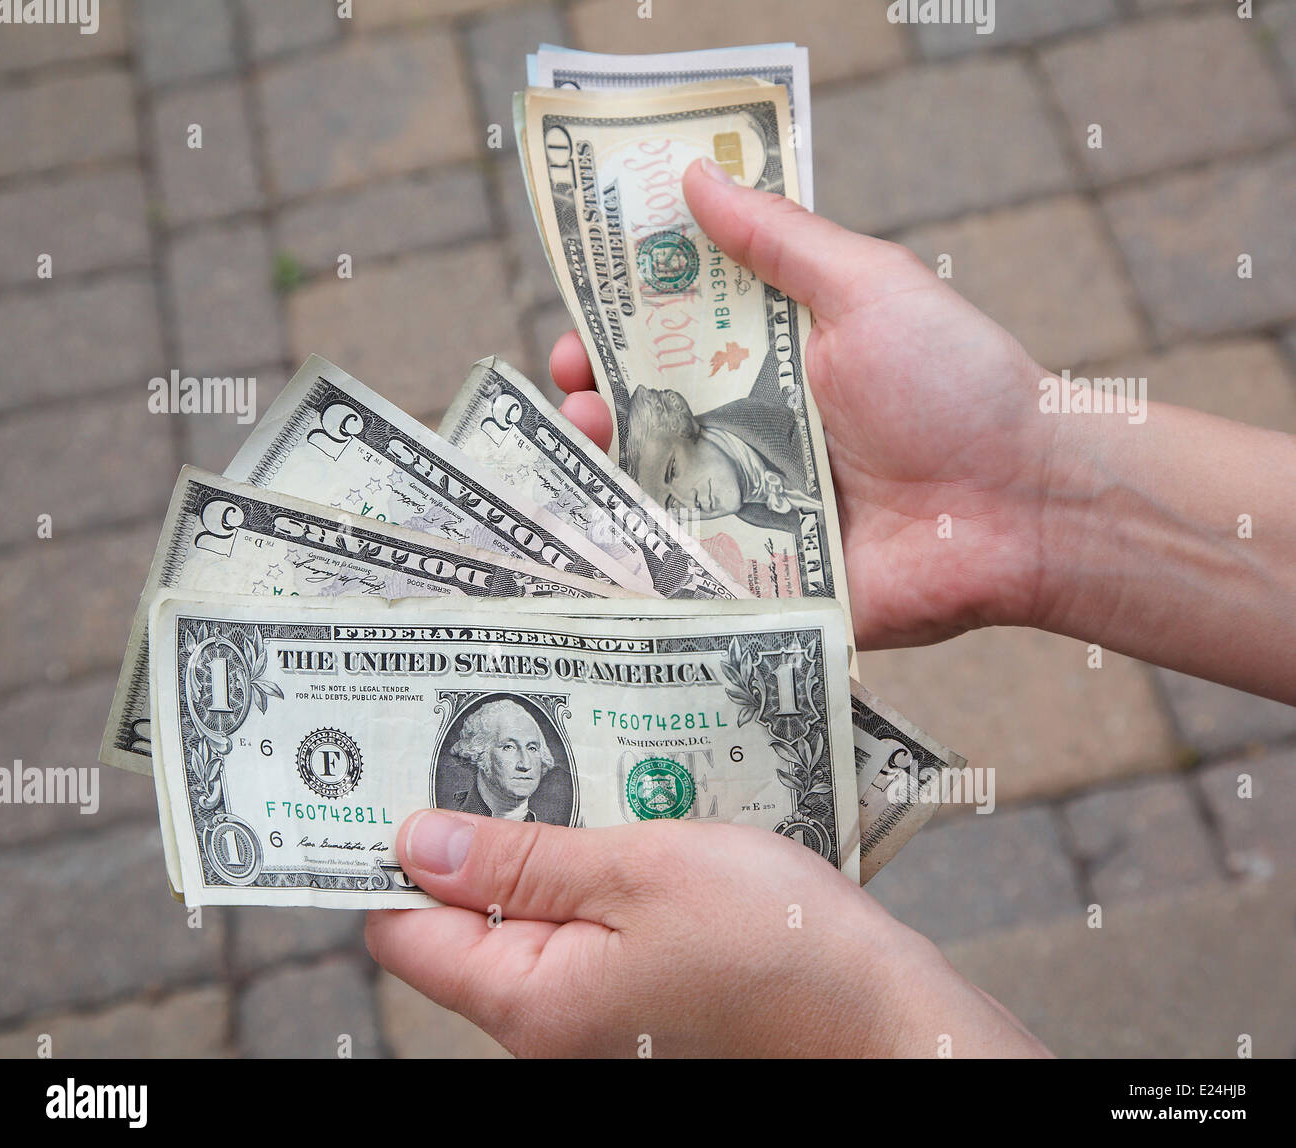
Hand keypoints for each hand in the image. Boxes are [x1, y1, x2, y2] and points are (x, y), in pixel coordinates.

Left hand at [366, 810, 1048, 1057]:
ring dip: (531, 843)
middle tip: (479, 737)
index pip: (404, 931)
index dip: (391, 852)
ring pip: (523, 915)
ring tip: (555, 761)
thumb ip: (519, 861)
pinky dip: (578, 868)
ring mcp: (591, 1012)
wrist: (876, 1007)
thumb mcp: (636, 871)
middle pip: (461, 920)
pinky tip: (608, 811)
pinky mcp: (633, 991)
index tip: (395, 770)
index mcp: (529, 1002)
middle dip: (465, 833)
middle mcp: (546, 1022)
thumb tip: (414, 845)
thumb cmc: (771, 938)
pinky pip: (576, 925)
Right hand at [551, 158, 1055, 650]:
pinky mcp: (766, 586)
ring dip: (604, 480)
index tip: (576, 334)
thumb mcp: (865, 288)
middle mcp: (755, 442)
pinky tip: (595, 549)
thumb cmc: (954, 384)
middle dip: (594, 411)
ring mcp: (756, 517)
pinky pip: (688, 577)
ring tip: (581, 454)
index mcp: (773, 371)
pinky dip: (639, 566)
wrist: (1020, 503)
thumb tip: (695, 175)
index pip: (670, 351)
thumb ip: (780, 240)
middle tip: (568, 400)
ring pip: (655, 500)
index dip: (615, 342)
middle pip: (649, 425)